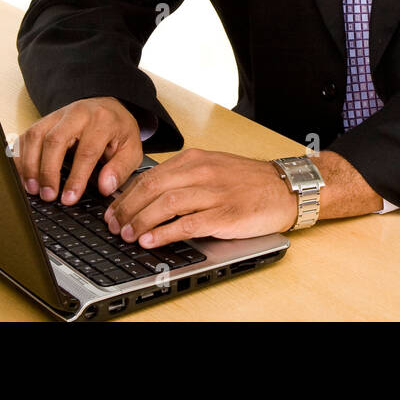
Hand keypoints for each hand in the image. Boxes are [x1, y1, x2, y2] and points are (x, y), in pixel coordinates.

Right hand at [13, 96, 142, 205]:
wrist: (109, 108)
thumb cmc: (118, 131)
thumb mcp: (132, 149)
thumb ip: (120, 169)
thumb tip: (104, 187)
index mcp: (102, 121)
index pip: (86, 151)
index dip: (76, 178)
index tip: (69, 198)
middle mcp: (77, 113)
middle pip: (55, 140)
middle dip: (48, 171)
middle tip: (47, 196)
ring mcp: (58, 114)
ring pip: (36, 135)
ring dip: (30, 164)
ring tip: (33, 189)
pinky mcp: (44, 119)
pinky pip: (26, 134)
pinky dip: (21, 155)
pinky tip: (23, 175)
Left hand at [103, 148, 298, 247]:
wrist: (286, 188)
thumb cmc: (250, 181)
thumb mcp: (213, 168)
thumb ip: (184, 177)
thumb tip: (150, 195)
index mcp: (195, 159)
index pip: (150, 175)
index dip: (127, 195)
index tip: (113, 210)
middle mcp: (201, 171)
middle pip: (152, 188)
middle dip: (127, 209)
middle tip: (114, 225)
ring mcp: (214, 192)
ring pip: (165, 203)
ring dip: (141, 221)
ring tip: (128, 235)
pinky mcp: (225, 213)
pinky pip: (188, 223)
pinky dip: (165, 233)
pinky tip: (152, 241)